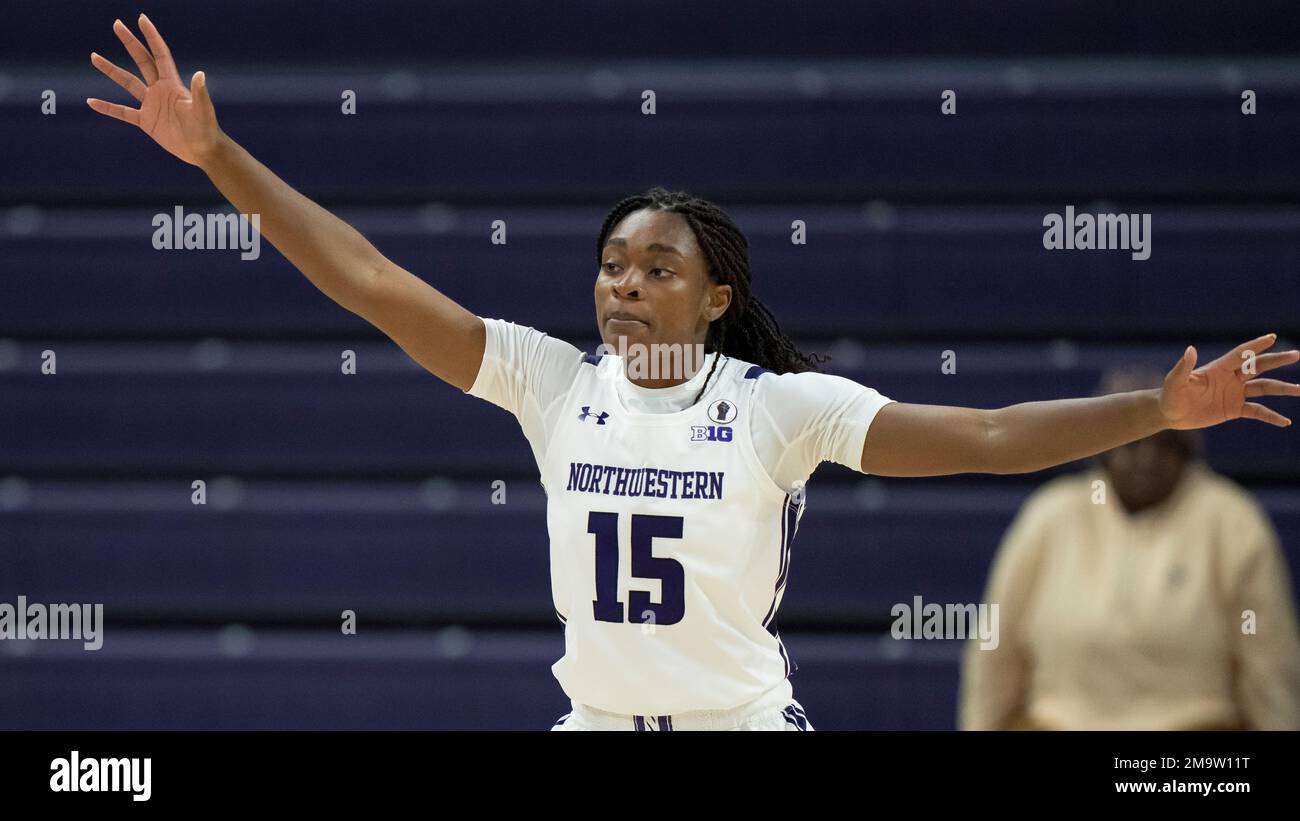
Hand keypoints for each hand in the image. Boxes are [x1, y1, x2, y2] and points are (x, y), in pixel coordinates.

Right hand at [87, 14, 219, 165]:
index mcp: (172, 84)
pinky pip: (122, 112)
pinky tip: (91, 101)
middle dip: (130, 42)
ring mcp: (151, 105)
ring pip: (128, 83)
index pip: (159, 54)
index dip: (151, 36)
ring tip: (94, 56)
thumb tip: (200, 74)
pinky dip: (107, 107)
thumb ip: (199, 93)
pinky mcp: (146, 121)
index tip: (141, 19)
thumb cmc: (206, 130)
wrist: (203, 151)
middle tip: (117, 24)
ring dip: (111, 70)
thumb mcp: (202, 110)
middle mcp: (160, 90)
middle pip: (142, 60)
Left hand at [1159, 333, 1299, 429]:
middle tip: (1295, 354)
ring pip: (1263, 388)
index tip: (1272, 337)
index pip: (1241, 354)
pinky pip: (1257, 411)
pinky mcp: (1234, 409)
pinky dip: (1271, 416)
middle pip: (1258, 367)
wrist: (1169, 413)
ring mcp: (1234, 393)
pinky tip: (1285, 421)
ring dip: (1282, 389)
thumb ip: (1183, 366)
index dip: (1255, 346)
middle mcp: (1230, 378)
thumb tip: (1190, 349)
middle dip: (1277, 360)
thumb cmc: (1170, 394)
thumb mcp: (1175, 381)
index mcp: (1219, 368)